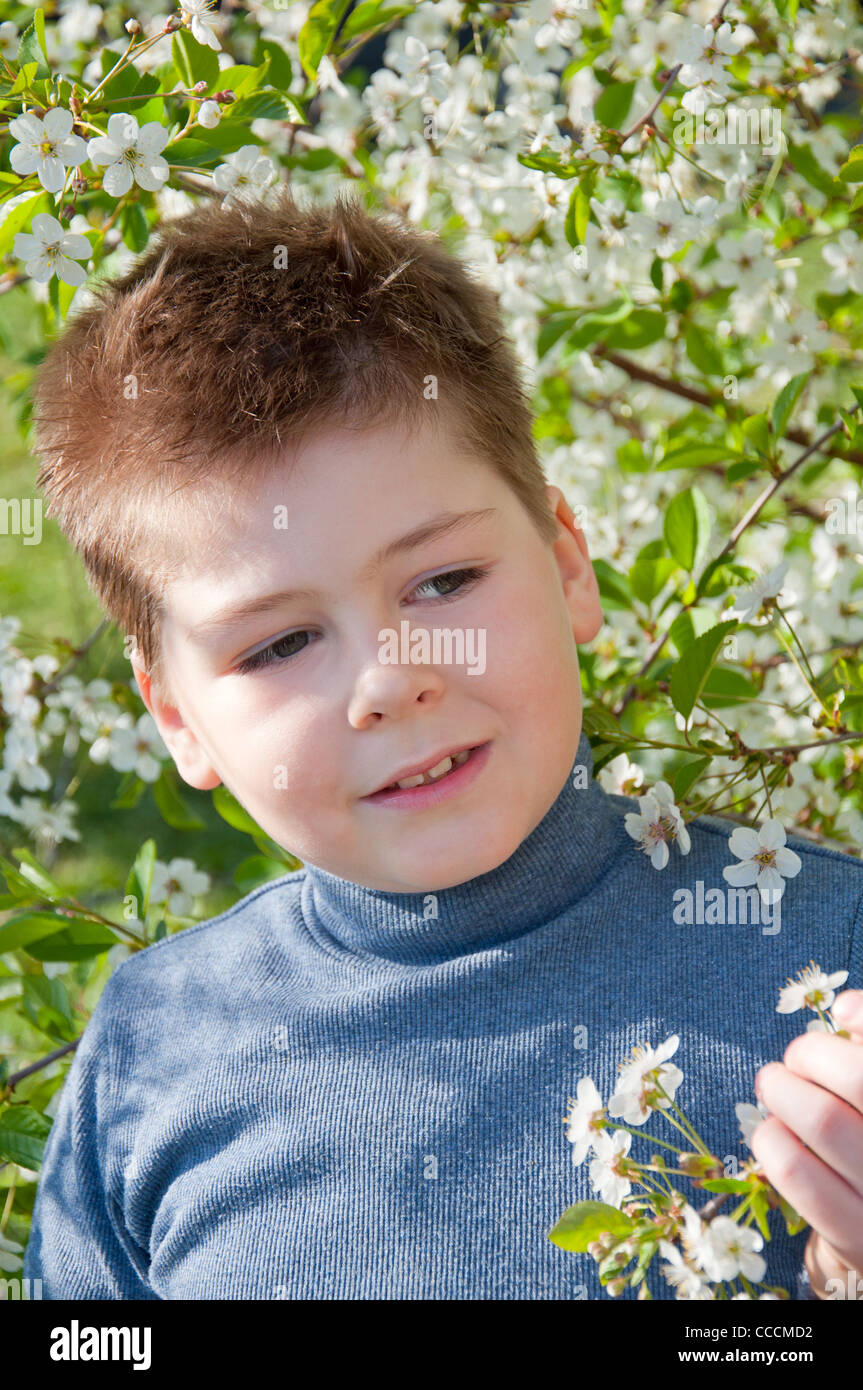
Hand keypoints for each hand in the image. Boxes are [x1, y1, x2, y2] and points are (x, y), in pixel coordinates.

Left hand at [751, 989, 862, 1299]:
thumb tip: (844, 1008)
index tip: (840, 1012)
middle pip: (859, 1078)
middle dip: (812, 1053)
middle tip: (796, 1058)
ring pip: (824, 1119)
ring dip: (784, 1089)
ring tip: (774, 1087)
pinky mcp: (855, 1236)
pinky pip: (796, 1172)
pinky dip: (772, 1138)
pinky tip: (773, 1132)